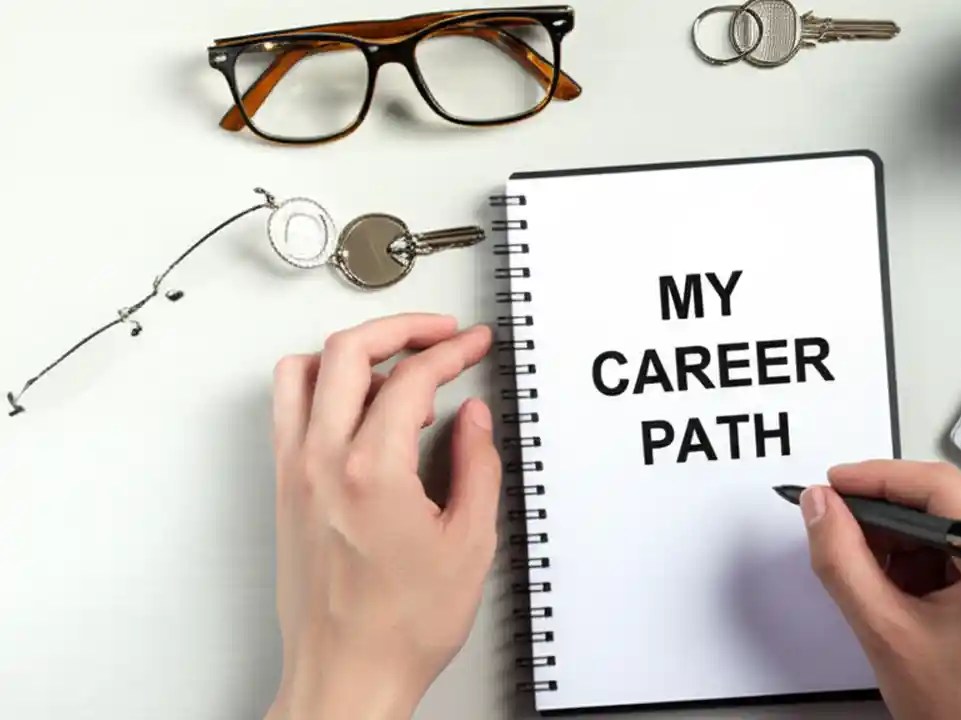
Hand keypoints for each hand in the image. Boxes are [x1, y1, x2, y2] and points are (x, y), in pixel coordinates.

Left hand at [265, 314, 497, 719]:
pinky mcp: (284, 490)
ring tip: (395, 365)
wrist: (346, 677)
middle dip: (401, 329)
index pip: (412, 378)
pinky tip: (361, 408)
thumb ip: (477, 467)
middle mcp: (322, 462)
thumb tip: (475, 419)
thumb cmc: (400, 628)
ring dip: (351, 353)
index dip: (451, 351)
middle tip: (439, 334)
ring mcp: (294, 473)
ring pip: (302, 371)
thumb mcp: (470, 544)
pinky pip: (290, 410)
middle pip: (347, 351)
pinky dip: (323, 387)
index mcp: (372, 472)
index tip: (473, 346)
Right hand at [800, 461, 960, 719]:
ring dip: (908, 535)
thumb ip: (843, 561)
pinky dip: (928, 556)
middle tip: (841, 524)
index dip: (878, 478)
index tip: (835, 485)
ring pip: (958, 518)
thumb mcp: (886, 633)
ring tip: (874, 574)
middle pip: (951, 497)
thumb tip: (821, 506)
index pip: (940, 487)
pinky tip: (902, 589)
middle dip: (890, 509)